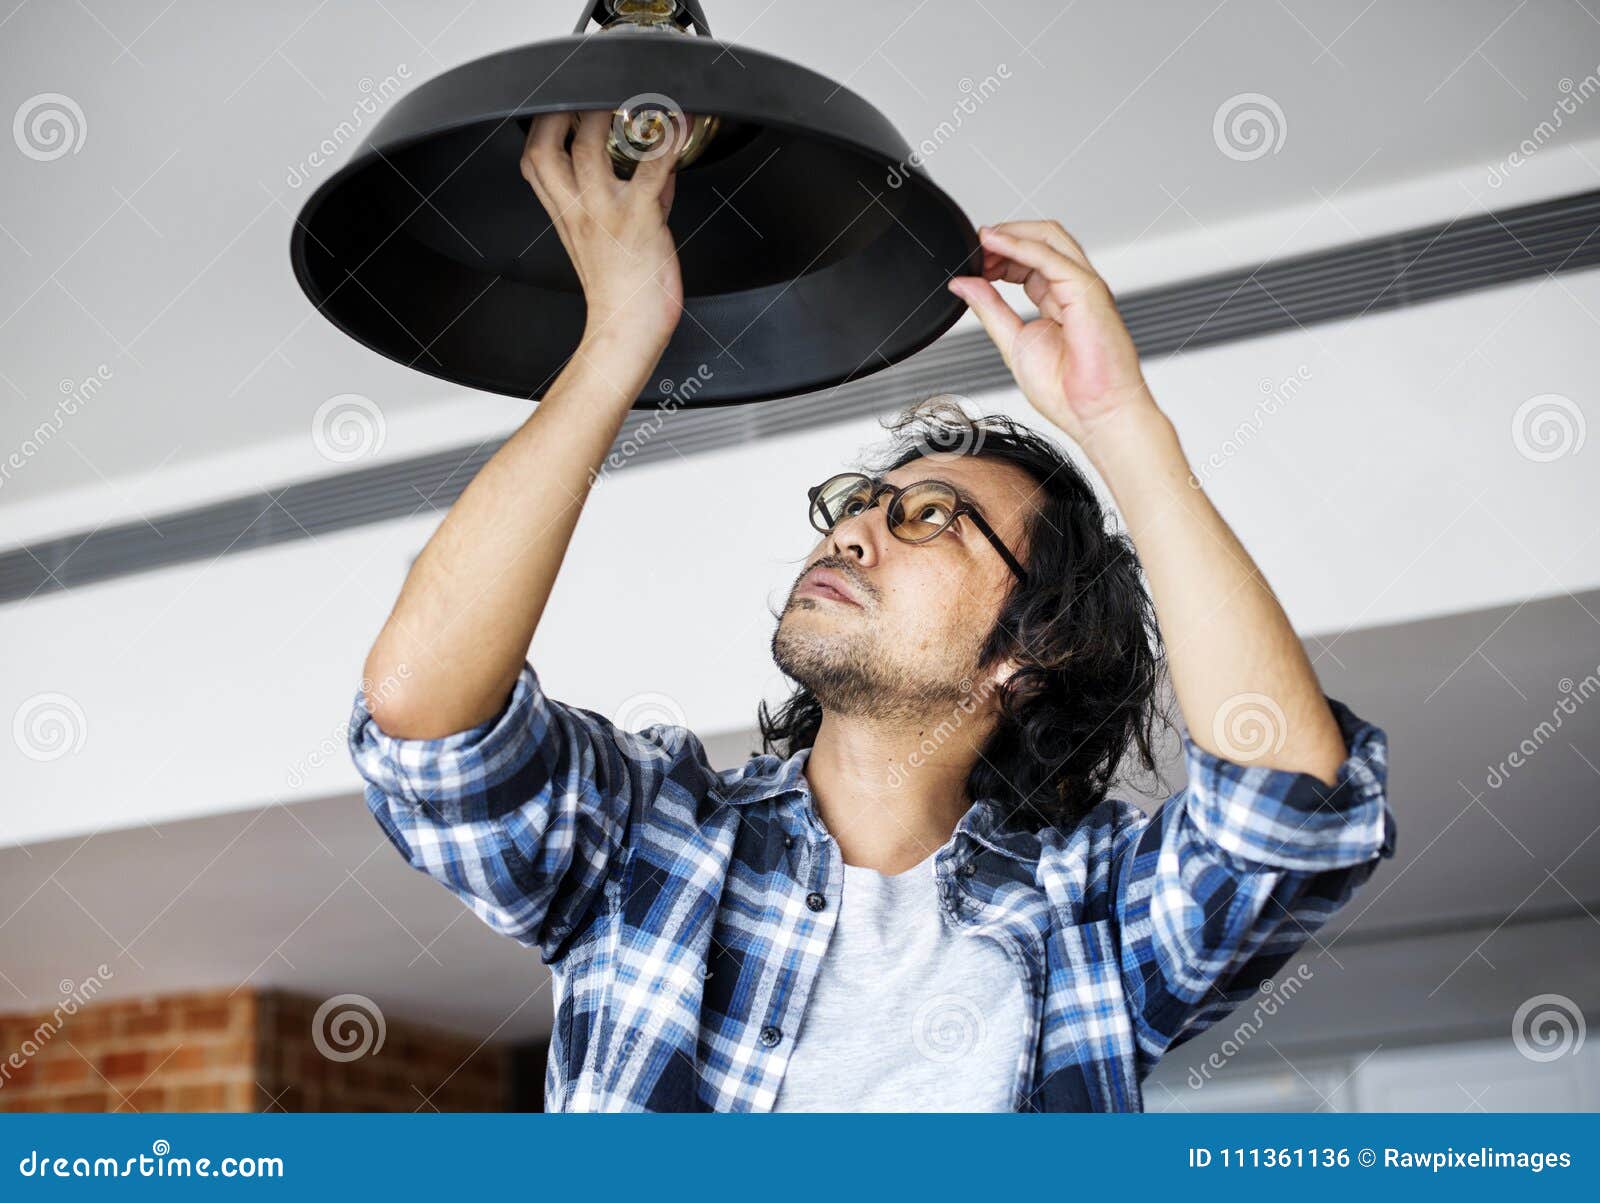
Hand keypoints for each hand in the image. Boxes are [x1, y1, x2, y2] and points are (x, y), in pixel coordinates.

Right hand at [520, 110, 682, 350]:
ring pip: (589, 150)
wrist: (627, 328)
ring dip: (606, 115)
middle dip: (561, 110)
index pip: (534, 159)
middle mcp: (579, 208)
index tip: (559, 104)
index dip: (542, 125)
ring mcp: (606, 212)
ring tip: (629, 97)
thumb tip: (656, 161)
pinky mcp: (640, 219)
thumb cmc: (621, 289)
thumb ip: (635, 192)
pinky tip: (678, 124)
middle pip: (547, 147)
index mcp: (566, 213)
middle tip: (586, 92)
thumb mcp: (614, 237)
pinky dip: (667, 143)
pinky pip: (651, 171)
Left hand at [948, 221, 1154, 447]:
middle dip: (1004, 239)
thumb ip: (990, 309)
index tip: (974, 263)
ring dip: (1010, 234)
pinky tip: (994, 243)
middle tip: (974, 251)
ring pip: (1049, 237)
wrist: (1097, 416)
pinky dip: (1019, 245)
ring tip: (981, 243)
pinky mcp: (1087, 290)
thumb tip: (964, 284)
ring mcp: (1083, 286)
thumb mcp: (1013, 343)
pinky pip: (1050, 256)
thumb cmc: (1067, 392)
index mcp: (1059, 300)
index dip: (1000, 255)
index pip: (1030, 260)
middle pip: (1041, 240)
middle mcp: (1074, 288)